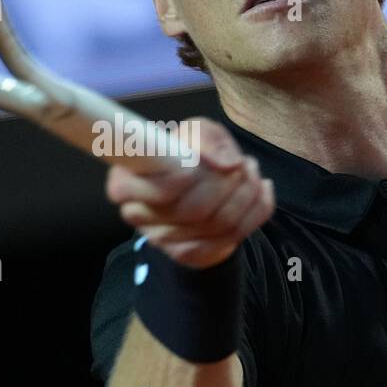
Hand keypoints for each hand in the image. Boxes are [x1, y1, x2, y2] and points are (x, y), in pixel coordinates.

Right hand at [104, 117, 274, 268]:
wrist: (194, 184)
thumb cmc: (186, 152)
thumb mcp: (195, 131)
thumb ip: (208, 137)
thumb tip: (228, 164)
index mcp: (125, 182)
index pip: (157, 188)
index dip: (187, 177)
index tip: (203, 161)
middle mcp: (137, 215)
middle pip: (193, 209)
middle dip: (230, 183)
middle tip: (243, 163)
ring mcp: (161, 240)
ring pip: (217, 226)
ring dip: (246, 195)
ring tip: (251, 172)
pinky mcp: (186, 255)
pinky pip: (230, 240)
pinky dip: (255, 213)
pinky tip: (261, 191)